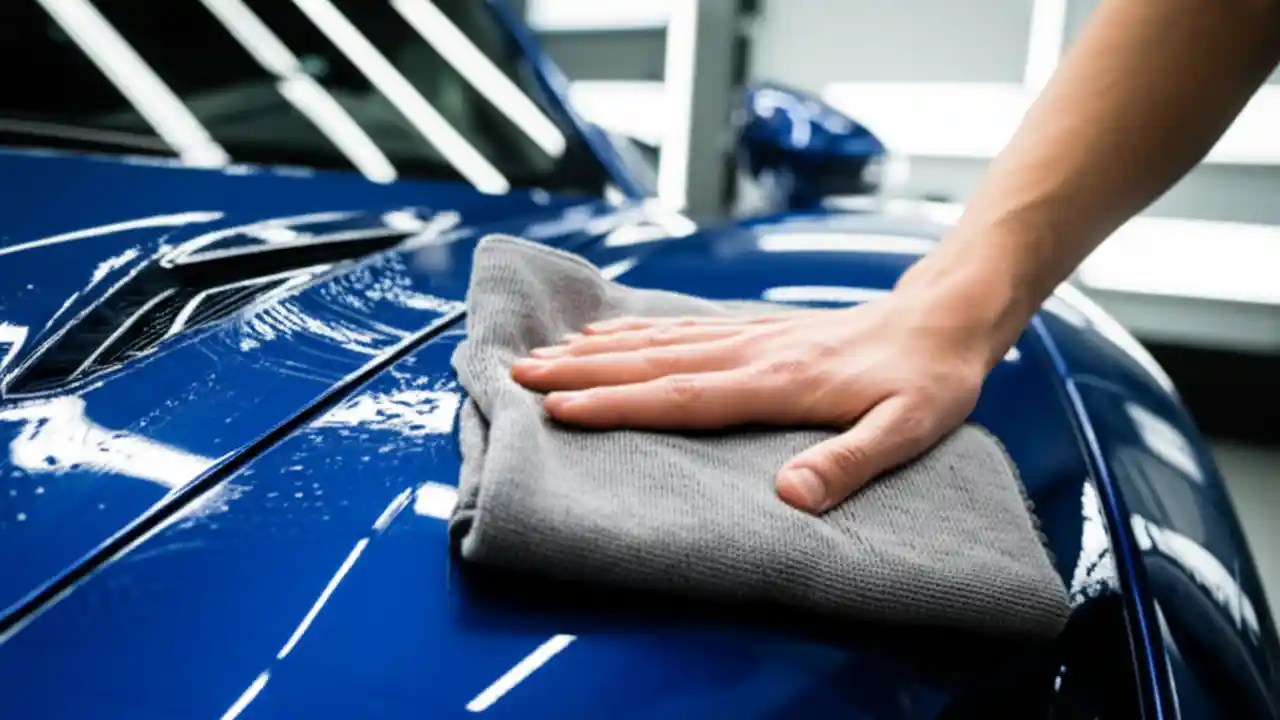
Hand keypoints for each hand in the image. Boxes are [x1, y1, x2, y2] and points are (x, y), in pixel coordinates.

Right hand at [510, 288, 1001, 512]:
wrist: (942, 316)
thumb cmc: (927, 379)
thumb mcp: (908, 429)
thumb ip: (849, 462)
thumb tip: (790, 496)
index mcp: (778, 381)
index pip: (682, 395)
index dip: (618, 403)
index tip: (560, 410)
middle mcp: (752, 352)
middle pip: (652, 362)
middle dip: (582, 372)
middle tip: (520, 377)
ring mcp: (750, 336)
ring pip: (659, 340)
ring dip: (597, 350)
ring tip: (543, 355)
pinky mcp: (755, 329)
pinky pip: (682, 328)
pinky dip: (636, 330)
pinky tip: (607, 333)